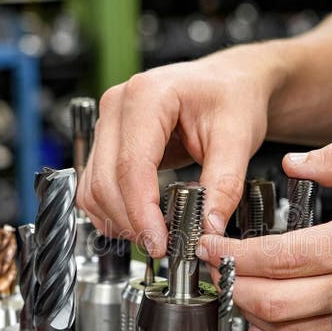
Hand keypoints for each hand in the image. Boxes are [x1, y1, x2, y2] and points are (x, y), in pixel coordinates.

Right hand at [76, 44, 286, 255]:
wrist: (228, 83)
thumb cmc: (231, 97)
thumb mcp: (238, 138)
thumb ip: (224, 185)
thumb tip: (208, 228)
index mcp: (146, 96)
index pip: (131, 167)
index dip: (143, 213)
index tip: (162, 243)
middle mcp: (117, 107)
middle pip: (106, 182)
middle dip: (133, 222)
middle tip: (165, 247)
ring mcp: (107, 125)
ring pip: (93, 189)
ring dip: (120, 221)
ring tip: (157, 236)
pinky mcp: (107, 143)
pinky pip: (94, 187)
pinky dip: (113, 211)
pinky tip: (141, 222)